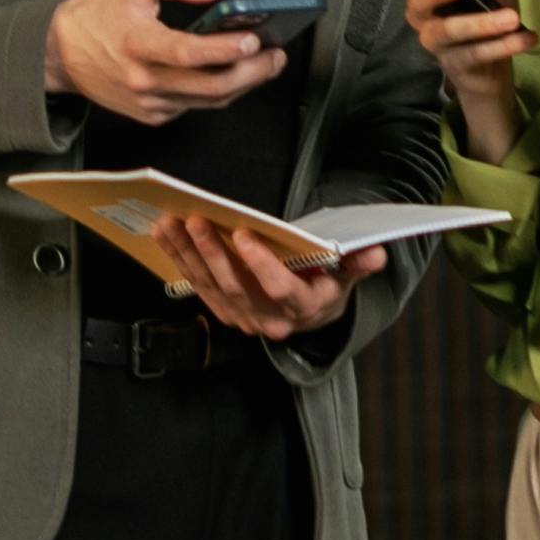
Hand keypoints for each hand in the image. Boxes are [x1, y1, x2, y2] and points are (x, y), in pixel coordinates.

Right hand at [42, 0, 287, 127]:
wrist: (63, 53)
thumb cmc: (100, 14)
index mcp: (136, 43)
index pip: (185, 52)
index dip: (222, 49)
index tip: (251, 39)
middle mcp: (143, 80)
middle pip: (208, 86)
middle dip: (251, 72)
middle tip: (275, 55)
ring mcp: (149, 103)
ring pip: (208, 100)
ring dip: (243, 84)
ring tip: (267, 63)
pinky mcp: (152, 116)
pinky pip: (195, 106)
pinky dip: (219, 91)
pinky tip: (236, 74)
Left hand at [153, 209, 390, 341]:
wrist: (309, 312)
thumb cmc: (326, 283)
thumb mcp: (347, 274)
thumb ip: (358, 264)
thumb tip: (376, 253)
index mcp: (301, 309)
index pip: (279, 289)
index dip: (260, 265)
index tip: (244, 235)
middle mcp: (267, 319)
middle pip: (235, 287)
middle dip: (212, 253)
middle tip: (195, 221)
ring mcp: (241, 316)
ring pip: (208, 285)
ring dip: (186, 253)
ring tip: (170, 222)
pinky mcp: (222, 309)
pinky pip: (195, 282)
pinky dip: (177, 257)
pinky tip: (163, 233)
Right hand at [384, 0, 535, 164]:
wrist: (495, 63)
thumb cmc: (485, 14)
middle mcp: (425, 17)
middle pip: (416, 3)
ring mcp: (438, 43)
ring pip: (448, 31)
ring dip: (480, 24)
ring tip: (511, 18)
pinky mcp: (457, 64)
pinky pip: (476, 53)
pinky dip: (503, 45)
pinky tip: (525, 38)